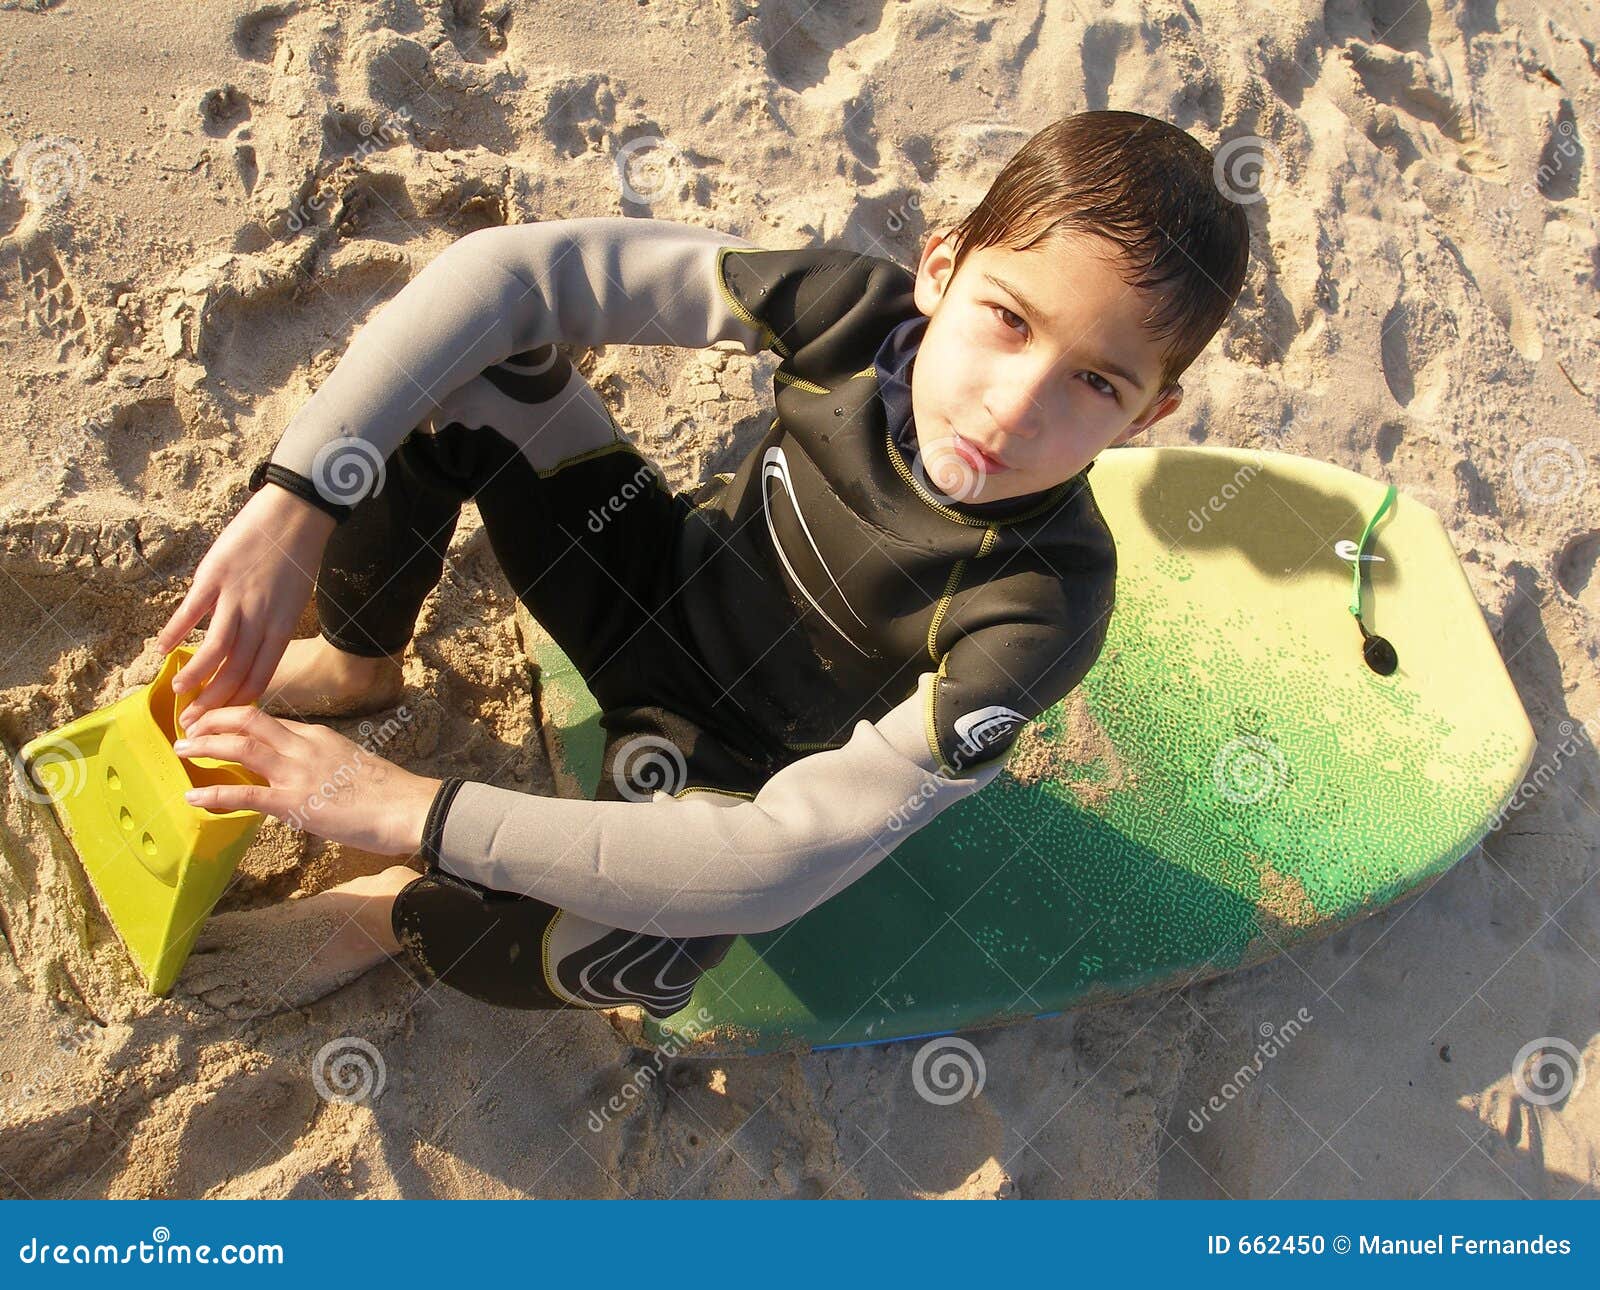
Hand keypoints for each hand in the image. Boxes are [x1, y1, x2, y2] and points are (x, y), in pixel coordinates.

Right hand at [156, 481, 337, 721]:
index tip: (220, 719)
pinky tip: (162, 648)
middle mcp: (260, 618)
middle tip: (193, 719)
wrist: (294, 516)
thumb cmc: (294, 560)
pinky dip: (175, 632)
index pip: (259, 676)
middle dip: (213, 699)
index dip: (237, 701)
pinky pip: (192, 611)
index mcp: (282, 627)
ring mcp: (236, 597)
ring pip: (216, 648)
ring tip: (177, 691)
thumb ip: (269, 628)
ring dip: (195, 674)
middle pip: (235, 669)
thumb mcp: (292, 602)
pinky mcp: (215, 577)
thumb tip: (247, 655)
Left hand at [174, 706, 441, 856]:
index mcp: (317, 736)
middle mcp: (303, 746)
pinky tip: (192, 796)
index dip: (236, 718)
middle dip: (213, 720)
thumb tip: (308, 775)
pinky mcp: (295, 802)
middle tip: (188, 727)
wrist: (408, 807)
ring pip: (240, 747)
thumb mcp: (351, 764)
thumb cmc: (389, 792)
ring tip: (181, 750)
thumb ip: (324, 763)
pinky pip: (245, 794)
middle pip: (248, 720)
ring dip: (205, 746)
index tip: (215, 723)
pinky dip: (214, 794)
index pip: (269, 720)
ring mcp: (297, 772)